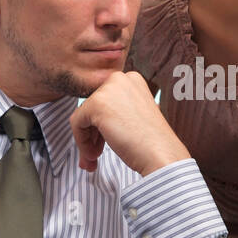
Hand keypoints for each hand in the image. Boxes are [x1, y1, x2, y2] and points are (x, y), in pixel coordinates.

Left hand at [71, 70, 190, 175]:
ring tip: (94, 159)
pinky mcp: (97, 103)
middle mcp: (120, 78)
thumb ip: (113, 114)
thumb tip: (87, 125)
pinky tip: (94, 155)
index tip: (104, 145)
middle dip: (92, 134)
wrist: (161, 155)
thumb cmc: (152, 143)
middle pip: (91, 108)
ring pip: (82, 116)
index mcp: (131, 80)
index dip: (101, 126)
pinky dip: (81, 142)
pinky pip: (76, 123)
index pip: (104, 101)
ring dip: (86, 140)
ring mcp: (108, 89)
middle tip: (95, 156)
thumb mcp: (133, 118)